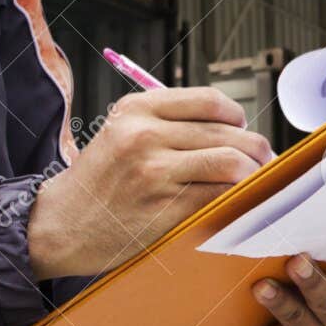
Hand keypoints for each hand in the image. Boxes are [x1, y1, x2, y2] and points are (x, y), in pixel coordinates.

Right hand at [28, 88, 271, 278]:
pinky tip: (239, 203)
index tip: (242, 128)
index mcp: (136, 110)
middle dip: (255, 148)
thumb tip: (229, 125)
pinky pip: (218, 197)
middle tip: (263, 161)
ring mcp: (155, 173)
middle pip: (226, 132)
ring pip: (230, 163)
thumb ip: (165, 123)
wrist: (62, 225)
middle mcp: (145, 135)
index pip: (208, 100)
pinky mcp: (164, 209)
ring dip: (253, 174)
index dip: (236, 115)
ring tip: (256, 182)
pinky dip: (237, 199)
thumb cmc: (98, 183)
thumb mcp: (120, 133)